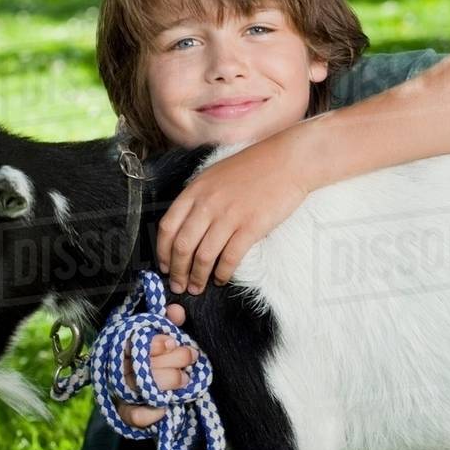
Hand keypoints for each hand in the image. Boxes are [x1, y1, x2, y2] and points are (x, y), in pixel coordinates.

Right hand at [116, 303, 198, 428]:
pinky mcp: (124, 413)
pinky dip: (150, 413)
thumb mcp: (161, 335)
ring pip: (139, 386)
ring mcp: (119, 391)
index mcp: (122, 344)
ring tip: (186, 377)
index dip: (154, 343)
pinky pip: (133, 416)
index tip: (173, 342)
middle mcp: (116, 367)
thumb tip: (176, 312)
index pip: (132, 341)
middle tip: (191, 356)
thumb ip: (169, 322)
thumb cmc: (155, 356)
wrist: (145, 389)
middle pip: (140, 363)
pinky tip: (165, 407)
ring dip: (167, 382)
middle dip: (171, 360)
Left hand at [157, 128, 308, 294]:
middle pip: (182, 246)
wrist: (287, 161)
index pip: (168, 226)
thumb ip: (198, 196)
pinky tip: (221, 279)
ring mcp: (229, 216)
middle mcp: (208, 203)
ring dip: (197, 277)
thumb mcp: (215, 174)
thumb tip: (185, 223)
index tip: (163, 265)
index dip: (162, 251)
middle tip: (178, 285)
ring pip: (203, 256)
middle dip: (177, 271)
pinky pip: (230, 258)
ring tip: (197, 288)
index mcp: (196, 189)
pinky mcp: (251, 227)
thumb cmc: (254, 166)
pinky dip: (222, 273)